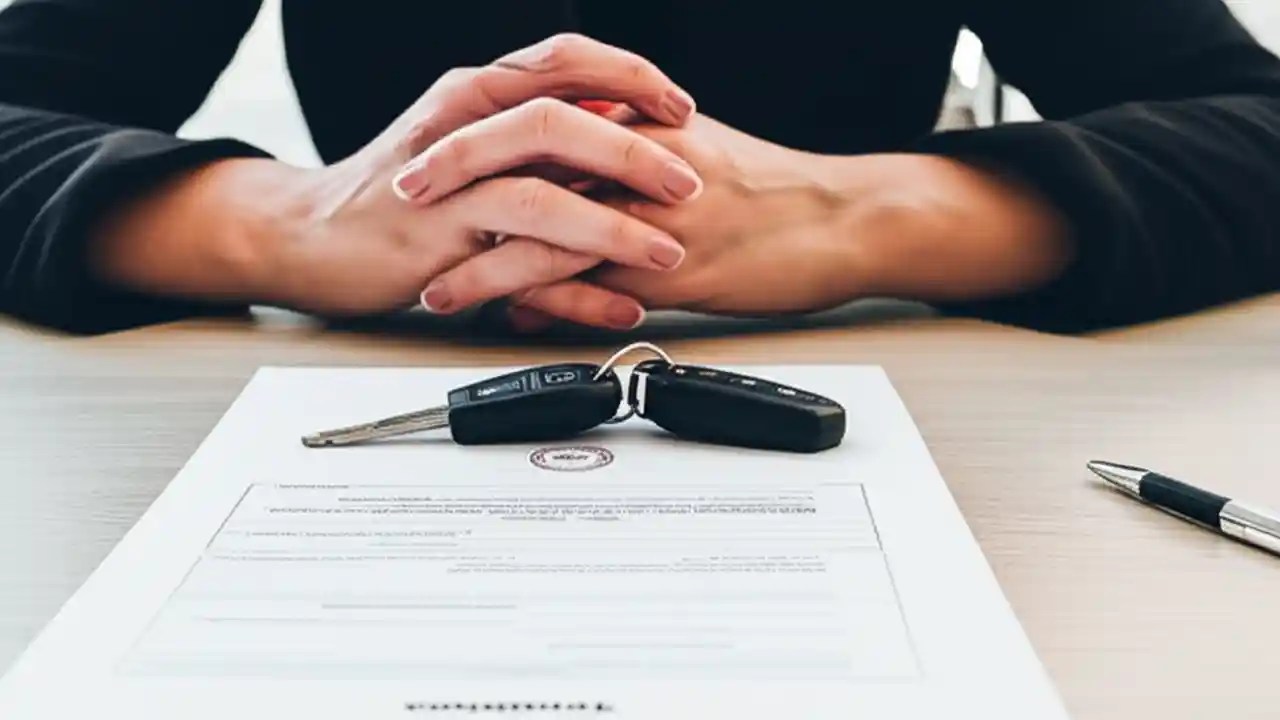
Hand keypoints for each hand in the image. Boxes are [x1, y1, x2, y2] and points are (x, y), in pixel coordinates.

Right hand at [91, 34, 699, 325]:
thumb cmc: (398, 188)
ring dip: (612, 227)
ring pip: (538, 198)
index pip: (561, 60)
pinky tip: (619, 305)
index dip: (629, 75)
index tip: (682, 106)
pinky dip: (573, 292)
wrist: (308, 234)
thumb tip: (613, 111)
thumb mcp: (466, 137)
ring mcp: (444, 192)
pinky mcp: (433, 251)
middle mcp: (460, 130)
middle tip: (689, 183)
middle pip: (556, 122)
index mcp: (475, 93)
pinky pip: (515, 269)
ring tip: (666, 253)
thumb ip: (533, 126)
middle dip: (632, 152)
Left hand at [431, 115, 1073, 327]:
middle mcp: (636, 160)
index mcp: (639, 122)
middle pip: (525, 157)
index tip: (426, 151)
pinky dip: (539, 304)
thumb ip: (629, 168)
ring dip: (480, 260)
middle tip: (401, 196)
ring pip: (545, 230)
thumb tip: (575, 192)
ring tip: (431, 286)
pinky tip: (501, 320)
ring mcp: (650, 214)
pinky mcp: (672, 268)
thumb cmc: (772, 191)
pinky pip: (589, 288)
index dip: (476, 132)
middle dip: (455, 175)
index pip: (539, 118)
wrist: (842, 219)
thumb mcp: (696, 157)